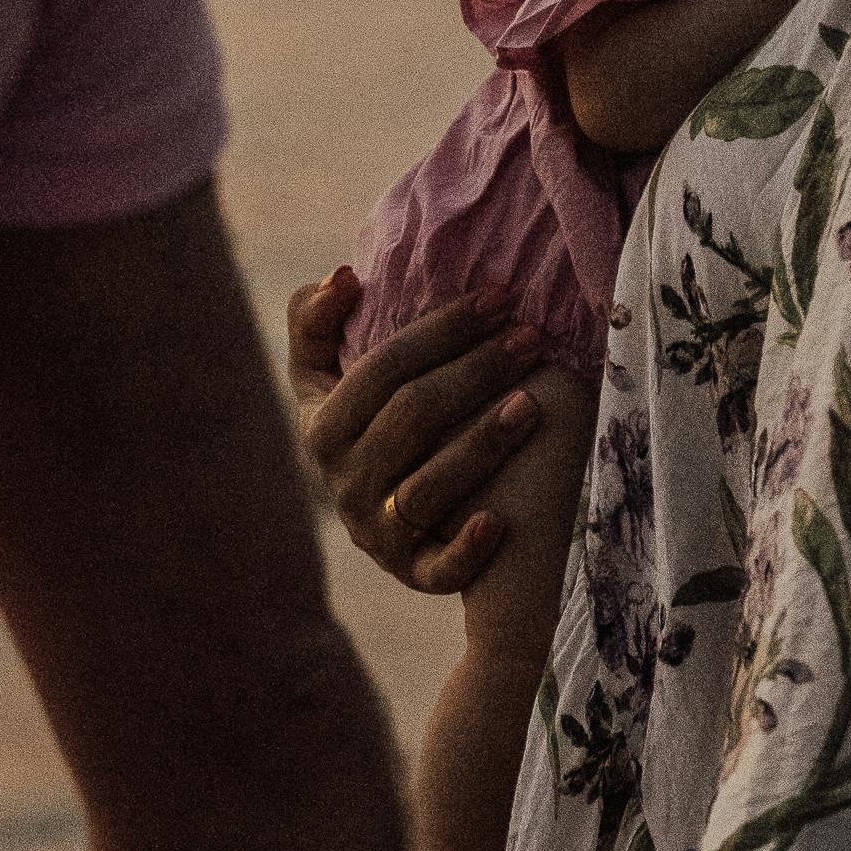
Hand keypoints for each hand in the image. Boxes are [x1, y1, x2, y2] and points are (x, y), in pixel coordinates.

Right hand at [286, 276, 545, 590]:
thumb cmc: (365, 425)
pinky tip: (499, 522)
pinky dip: (466, 550)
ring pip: (429, 488)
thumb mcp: (324, 377)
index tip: (499, 297)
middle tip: (532, 336)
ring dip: (481, 445)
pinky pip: (438, 569)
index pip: (381, 368)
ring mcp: (376, 530)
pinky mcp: (413, 573)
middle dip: (476, 370)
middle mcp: (343, 481)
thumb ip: (317, 323)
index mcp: (321, 425)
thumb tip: (343, 276)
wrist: (382, 521)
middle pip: (413, 416)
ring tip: (534, 403)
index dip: (440, 330)